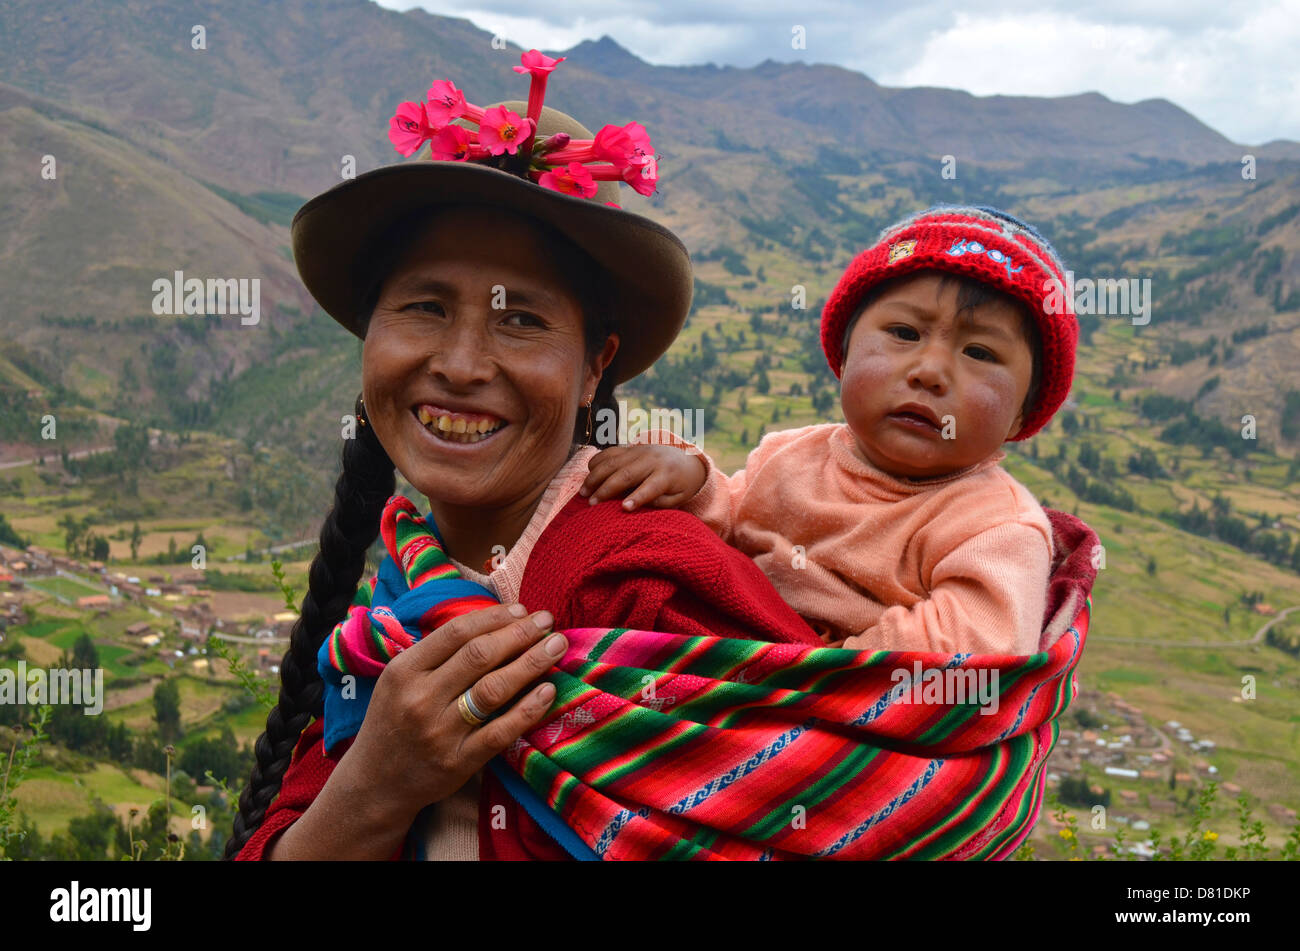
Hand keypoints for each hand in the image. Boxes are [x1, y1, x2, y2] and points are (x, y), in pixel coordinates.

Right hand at [342, 602, 565, 820]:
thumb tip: (493, 622)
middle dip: (520, 633)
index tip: (521, 609)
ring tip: (556, 645)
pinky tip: (548, 690)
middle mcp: (421, 699)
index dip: (494, 617)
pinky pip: (500, 732)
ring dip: (531, 663)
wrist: (376, 782)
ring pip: (494, 689)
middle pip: (480, 656)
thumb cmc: (395, 720)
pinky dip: (527, 709)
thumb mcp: (400, 679)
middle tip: (548, 620)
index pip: (457, 632)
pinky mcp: (458, 762)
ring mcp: (440, 732)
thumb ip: (437, 654)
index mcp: (405, 671)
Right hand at [579, 443, 707, 510]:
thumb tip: (636, 504)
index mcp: (667, 475)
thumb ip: (660, 502)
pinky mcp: (631, 447)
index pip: (651, 487)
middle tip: (591, 504)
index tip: (624, 508)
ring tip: (583, 493)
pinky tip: (587, 473)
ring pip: (613, 462)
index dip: (637, 498)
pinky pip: (610, 451)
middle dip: (606, 489)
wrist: (687, 459)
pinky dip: (597, 461)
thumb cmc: (681, 485)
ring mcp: (639, 451)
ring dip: (595, 477)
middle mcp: (651, 460)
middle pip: (625, 474)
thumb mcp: (678, 498)